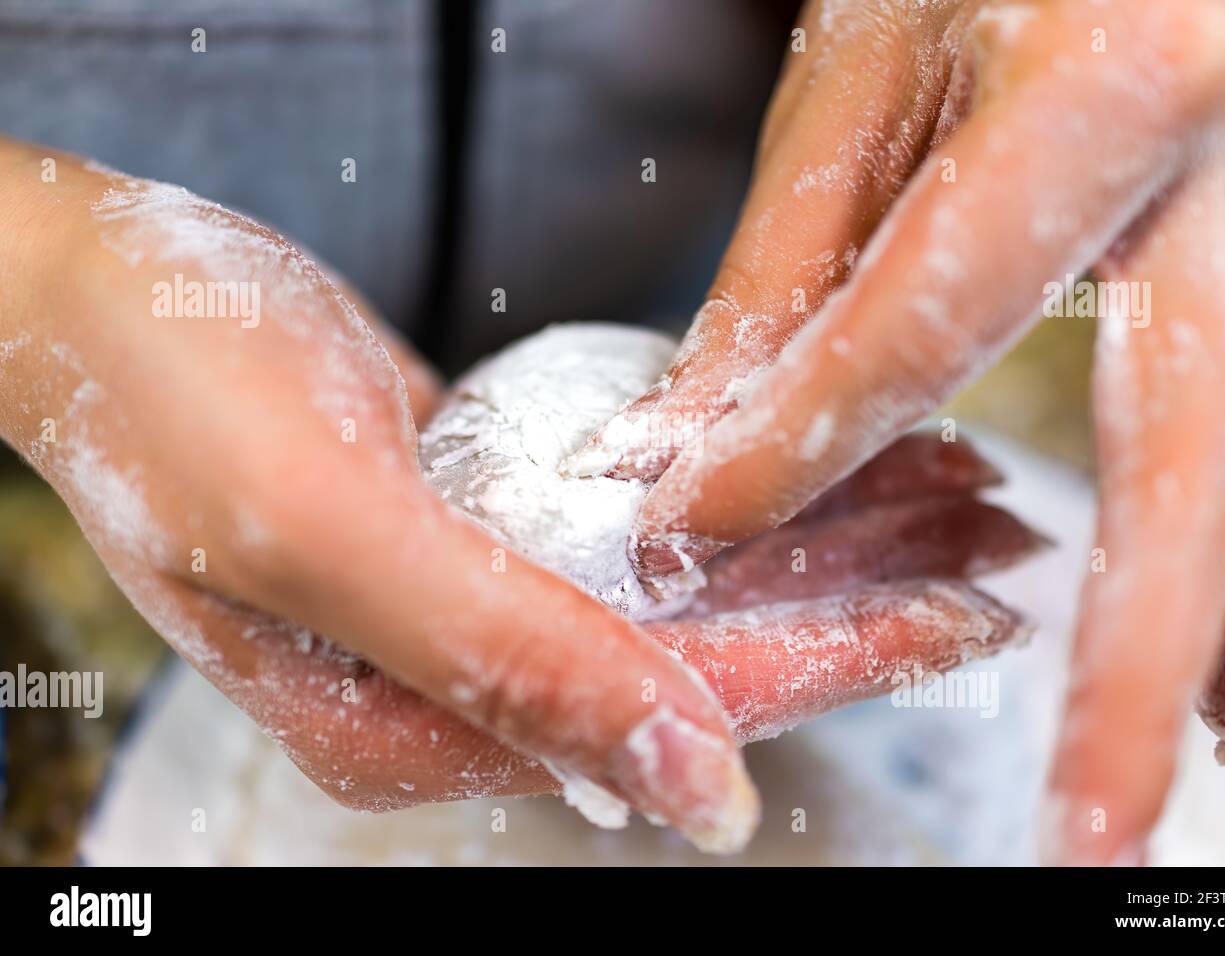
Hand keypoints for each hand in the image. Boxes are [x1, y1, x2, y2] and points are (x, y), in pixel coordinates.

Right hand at [0, 144, 1036, 852]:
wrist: (92, 293)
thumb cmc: (174, 394)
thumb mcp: (324, 528)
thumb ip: (502, 662)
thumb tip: (691, 795)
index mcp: (416, 727)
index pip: (668, 711)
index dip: (827, 666)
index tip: (961, 622)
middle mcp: (455, 690)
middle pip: (695, 663)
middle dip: (851, 606)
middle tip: (995, 557)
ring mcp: (467, 614)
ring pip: (679, 598)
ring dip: (810, 546)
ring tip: (941, 502)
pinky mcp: (476, 538)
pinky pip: (632, 539)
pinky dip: (728, 504)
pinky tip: (807, 471)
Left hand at [576, 0, 1224, 861]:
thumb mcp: (852, 99)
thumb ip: (785, 292)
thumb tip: (694, 459)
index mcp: (1110, 90)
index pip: (920, 327)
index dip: (793, 450)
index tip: (693, 539)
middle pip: (1187, 450)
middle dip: (1128, 660)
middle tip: (1082, 836)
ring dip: (1221, 650)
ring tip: (1143, 798)